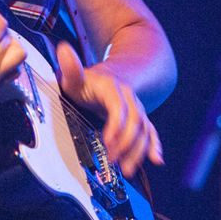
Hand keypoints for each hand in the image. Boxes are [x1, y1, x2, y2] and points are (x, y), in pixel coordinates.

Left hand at [56, 41, 162, 176]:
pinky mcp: (140, 119)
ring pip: (144, 130)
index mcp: (112, 88)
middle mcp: (128, 98)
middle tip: (114, 161)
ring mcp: (136, 109)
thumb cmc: (87, 82)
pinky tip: (156, 160)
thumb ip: (70, 68)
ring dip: (138, 150)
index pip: (118, 108)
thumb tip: (64, 50)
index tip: (108, 142)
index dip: (115, 126)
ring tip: (128, 169)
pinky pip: (151, 132)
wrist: (110, 75)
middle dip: (126, 143)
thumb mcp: (75, 76)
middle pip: (134, 121)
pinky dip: (154, 145)